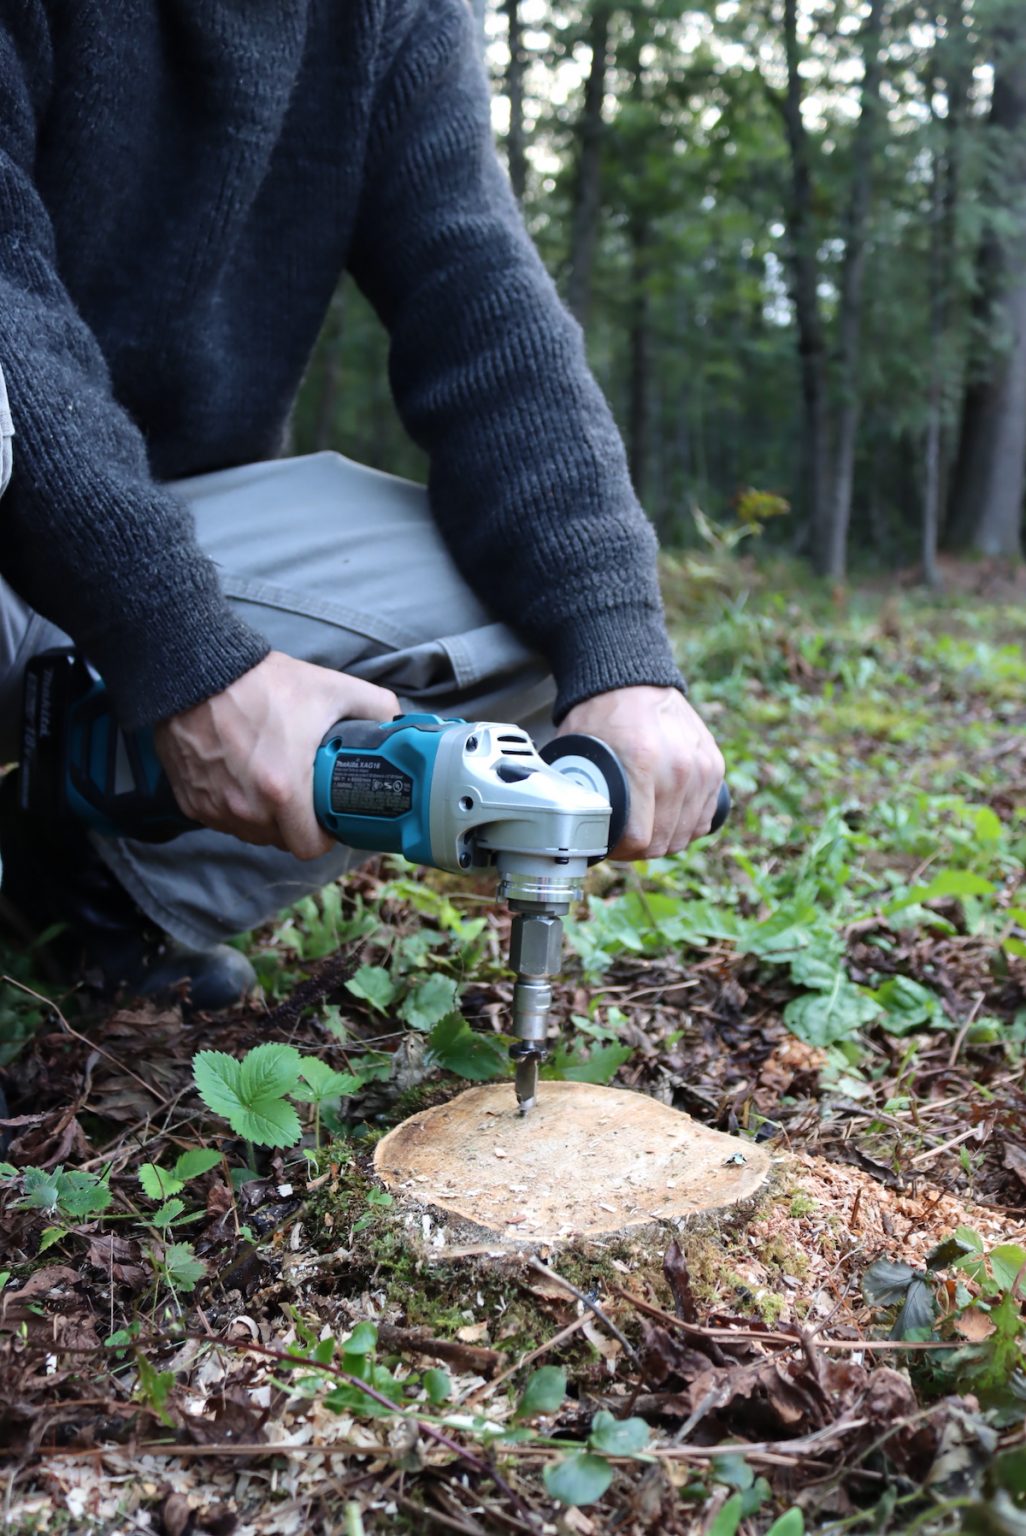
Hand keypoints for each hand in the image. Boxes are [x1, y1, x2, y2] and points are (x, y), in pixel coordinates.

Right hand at [154, 651, 399, 859]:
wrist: (198, 668)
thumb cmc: (264, 683)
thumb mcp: (332, 688)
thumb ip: (375, 706)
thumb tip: (397, 725)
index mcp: (283, 792)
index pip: (309, 848)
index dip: (323, 837)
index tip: (327, 817)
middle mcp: (245, 808)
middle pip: (279, 840)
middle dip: (295, 824)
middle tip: (303, 794)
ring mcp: (214, 806)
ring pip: (248, 832)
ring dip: (263, 818)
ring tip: (272, 784)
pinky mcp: (190, 800)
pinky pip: (220, 818)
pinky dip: (233, 806)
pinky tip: (241, 778)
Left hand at [556, 686, 724, 860]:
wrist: (633, 680)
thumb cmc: (602, 714)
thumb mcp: (578, 749)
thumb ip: (574, 786)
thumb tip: (563, 824)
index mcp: (642, 762)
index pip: (640, 837)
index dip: (620, 851)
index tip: (609, 846)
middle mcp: (679, 767)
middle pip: (664, 841)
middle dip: (639, 850)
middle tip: (623, 842)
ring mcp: (702, 767)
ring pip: (686, 834)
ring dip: (663, 840)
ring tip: (644, 831)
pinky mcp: (715, 766)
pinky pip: (704, 818)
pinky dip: (686, 826)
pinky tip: (667, 820)